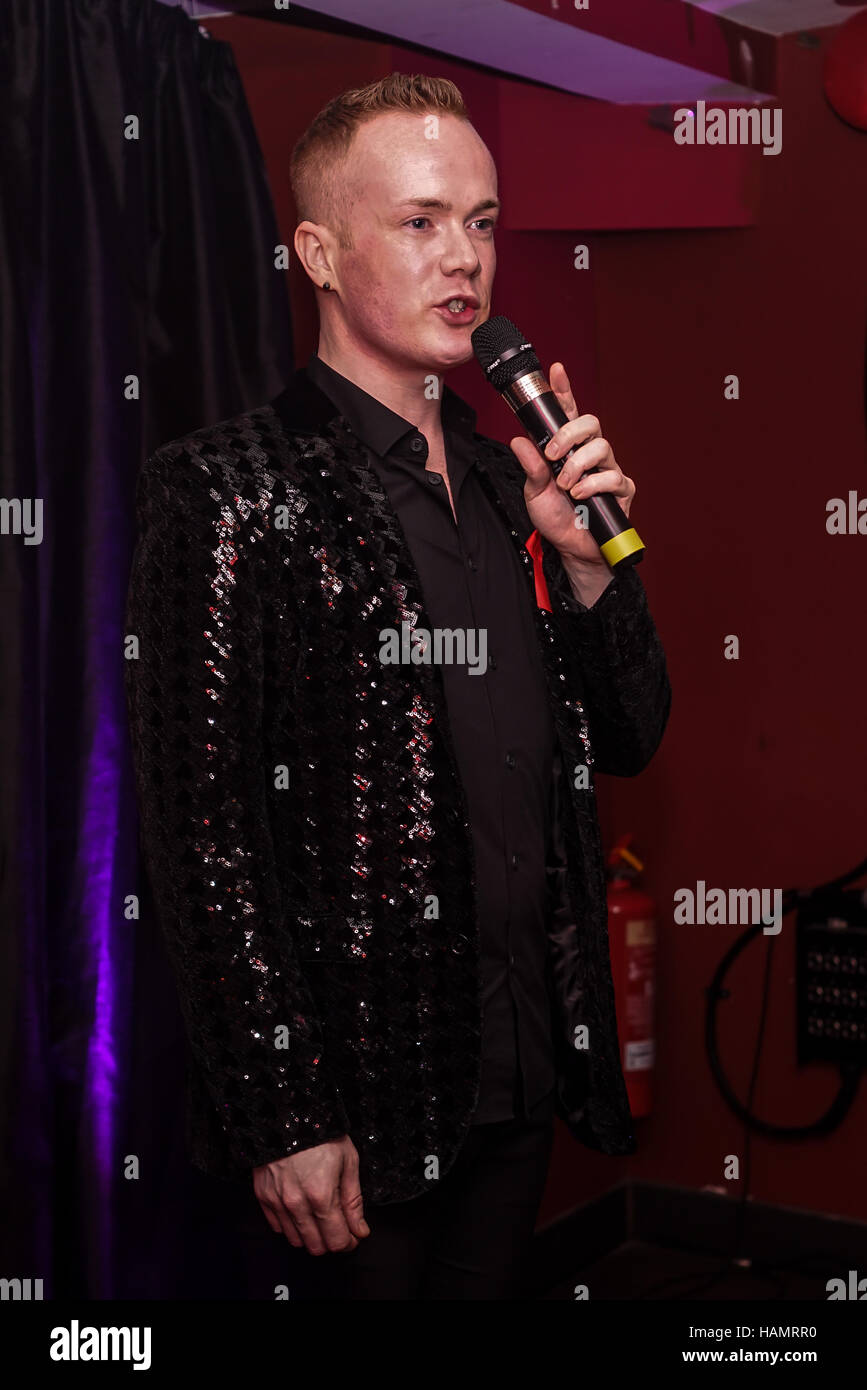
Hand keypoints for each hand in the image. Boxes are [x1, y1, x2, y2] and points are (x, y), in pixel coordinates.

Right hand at [253, 1134, 369, 1254]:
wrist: (287, 1112)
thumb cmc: (322, 1133)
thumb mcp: (348, 1160)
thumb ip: (354, 1200)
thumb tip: (360, 1230)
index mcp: (321, 1195)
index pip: (337, 1240)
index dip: (349, 1242)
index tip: (354, 1235)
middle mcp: (296, 1203)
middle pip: (316, 1246)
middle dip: (331, 1241)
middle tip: (339, 1227)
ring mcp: (276, 1201)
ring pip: (296, 1240)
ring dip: (311, 1236)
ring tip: (320, 1217)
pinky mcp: (263, 1196)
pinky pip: (277, 1227)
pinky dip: (291, 1225)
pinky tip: (302, 1210)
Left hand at [508, 361, 635, 567]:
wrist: (571, 549)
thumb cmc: (555, 518)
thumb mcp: (534, 492)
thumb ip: (530, 466)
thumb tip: (519, 439)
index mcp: (568, 449)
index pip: (568, 413)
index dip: (564, 390)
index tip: (556, 371)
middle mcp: (590, 454)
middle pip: (591, 423)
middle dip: (570, 434)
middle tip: (552, 454)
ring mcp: (608, 469)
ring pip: (602, 447)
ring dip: (578, 465)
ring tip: (565, 485)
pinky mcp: (622, 489)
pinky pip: (613, 477)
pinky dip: (592, 485)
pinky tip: (580, 496)